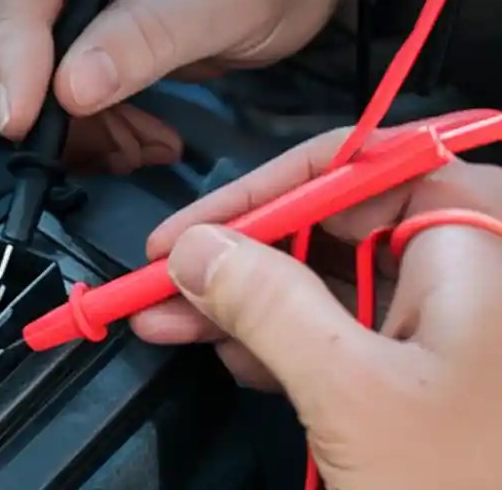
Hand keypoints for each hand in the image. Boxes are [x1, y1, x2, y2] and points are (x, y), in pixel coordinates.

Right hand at [0, 0, 421, 173]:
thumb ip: (155, 34)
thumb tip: (70, 88)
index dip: (15, 29)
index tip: (24, 111)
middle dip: (36, 72)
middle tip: (73, 138)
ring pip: (20, 27)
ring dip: (61, 98)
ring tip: (128, 142)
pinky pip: (47, 46)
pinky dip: (79, 99)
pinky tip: (128, 127)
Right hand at [134, 128, 501, 488]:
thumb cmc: (466, 484)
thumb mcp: (351, 392)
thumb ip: (267, 304)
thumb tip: (197, 249)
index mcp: (479, 243)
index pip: (352, 170)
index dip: (256, 195)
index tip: (180, 237)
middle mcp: (474, 266)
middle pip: (335, 224)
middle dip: (240, 255)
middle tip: (158, 283)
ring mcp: (457, 322)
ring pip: (334, 280)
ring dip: (247, 300)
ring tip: (168, 323)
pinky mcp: (438, 372)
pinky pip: (351, 330)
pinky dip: (286, 340)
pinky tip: (229, 355)